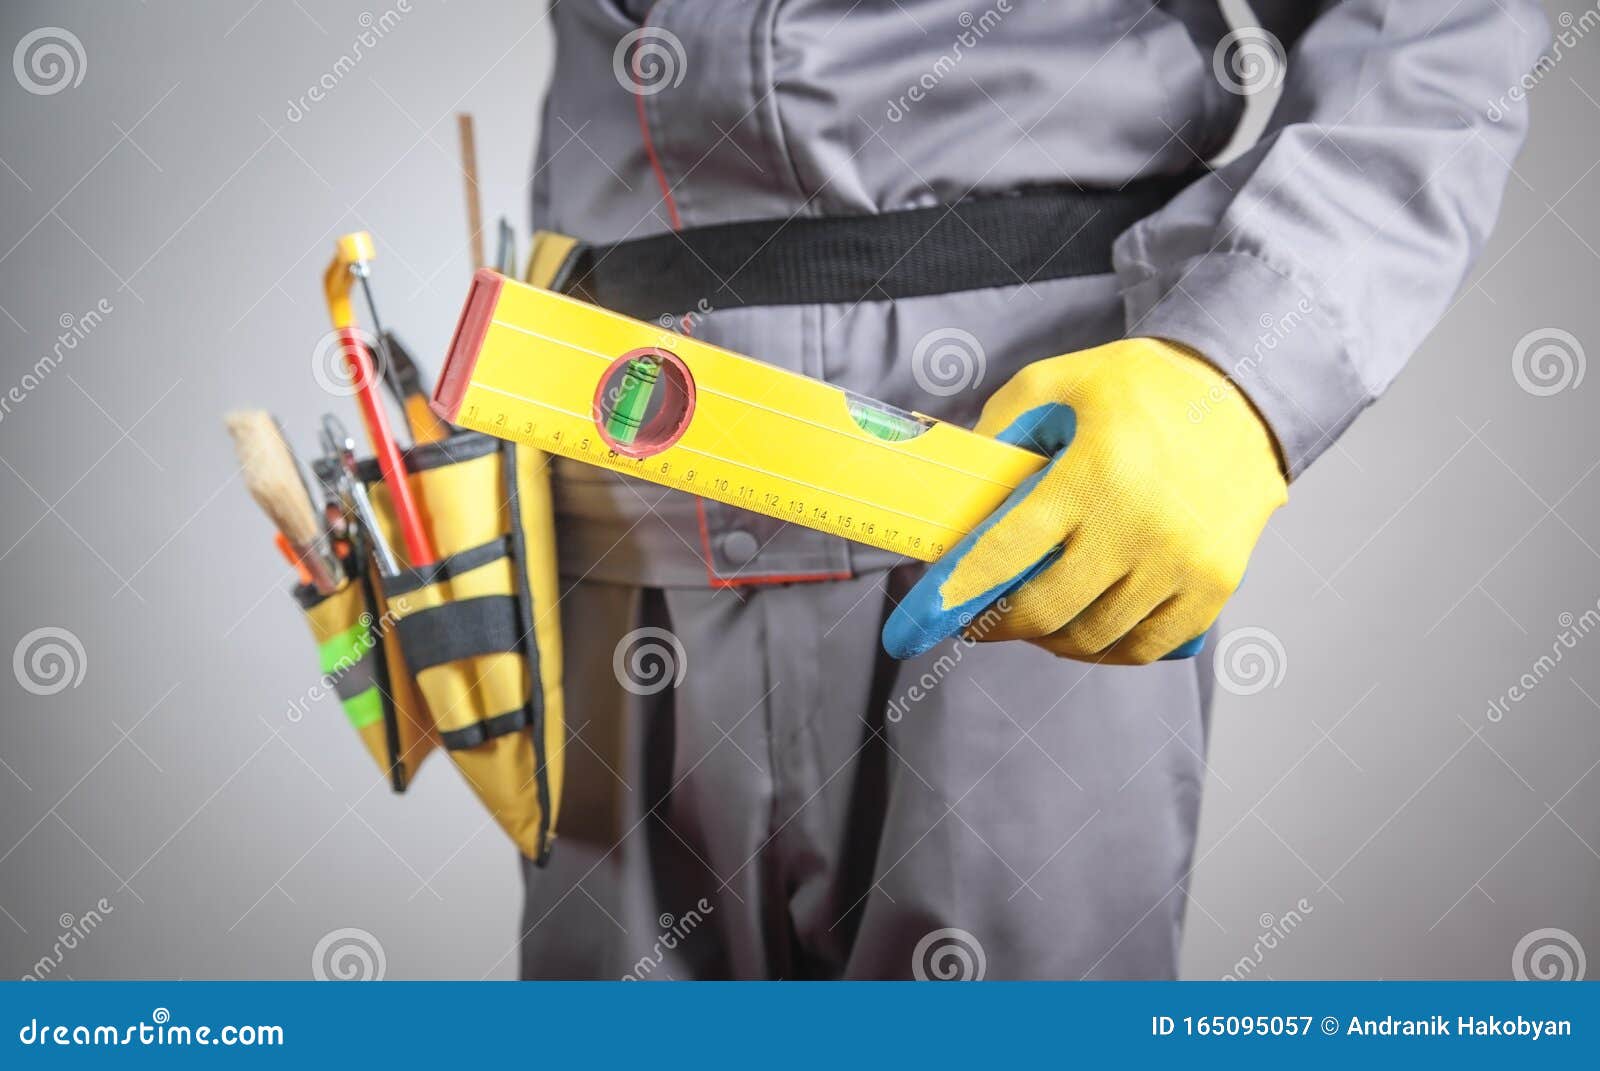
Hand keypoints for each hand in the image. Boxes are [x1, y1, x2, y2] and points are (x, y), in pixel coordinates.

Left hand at [882, 338, 1286, 664]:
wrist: (1243, 391)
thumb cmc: (1138, 386)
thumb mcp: (1056, 381)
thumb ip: (999, 431)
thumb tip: (957, 497)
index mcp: (1092, 472)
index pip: (1003, 555)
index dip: (952, 598)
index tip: (915, 624)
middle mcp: (1137, 525)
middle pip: (1044, 611)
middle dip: (997, 624)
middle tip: (977, 618)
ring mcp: (1180, 562)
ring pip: (1092, 638)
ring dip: (1049, 639)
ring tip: (1032, 618)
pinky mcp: (1213, 585)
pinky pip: (1146, 648)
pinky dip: (1105, 651)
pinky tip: (1083, 631)